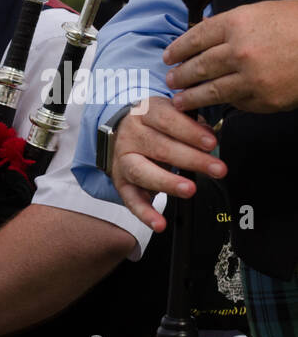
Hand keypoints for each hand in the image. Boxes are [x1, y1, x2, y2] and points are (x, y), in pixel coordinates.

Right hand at [111, 96, 225, 231]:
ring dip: (167, 182)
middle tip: (217, 169)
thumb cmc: (154, 125)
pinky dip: (145, 213)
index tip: (212, 143)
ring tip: (190, 189)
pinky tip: (159, 223)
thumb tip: (209, 135)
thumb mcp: (171, 113)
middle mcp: (130, 136)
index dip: (190, 132)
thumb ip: (191, 123)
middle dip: (191, 159)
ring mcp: (123, 161)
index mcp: (145, 114)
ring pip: (142, 172)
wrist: (121, 134)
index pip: (167, 120)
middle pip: (159, 147)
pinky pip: (130, 200)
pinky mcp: (120, 183)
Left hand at [165, 0, 297, 114]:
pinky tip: (215, 105)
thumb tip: (204, 35)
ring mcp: (251, 77)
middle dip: (180, 76)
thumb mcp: (265, 12)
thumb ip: (234, 25)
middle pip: (198, 67)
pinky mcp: (263, 98)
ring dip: (191, 98)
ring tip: (181, 100)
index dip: (178, 49)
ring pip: (210, 91)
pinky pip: (236, 103)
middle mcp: (240, 51)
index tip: (169, 57)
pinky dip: (225, 104)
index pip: (195, 38)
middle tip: (171, 80)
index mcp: (238, 23)